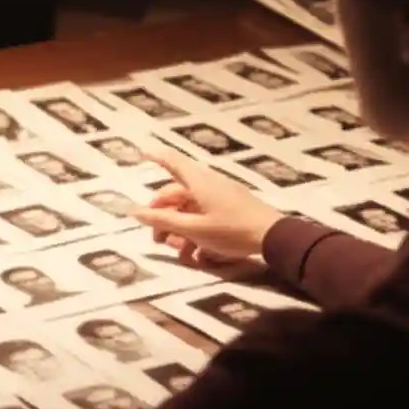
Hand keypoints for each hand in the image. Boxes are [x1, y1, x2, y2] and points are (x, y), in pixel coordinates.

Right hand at [132, 149, 285, 264]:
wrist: (273, 237)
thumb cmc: (231, 230)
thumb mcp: (194, 229)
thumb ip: (164, 221)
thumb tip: (135, 212)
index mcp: (198, 182)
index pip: (173, 162)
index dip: (157, 157)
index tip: (142, 154)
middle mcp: (208, 184)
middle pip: (177, 194)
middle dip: (163, 216)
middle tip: (156, 239)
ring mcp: (221, 196)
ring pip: (191, 209)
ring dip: (180, 230)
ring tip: (179, 252)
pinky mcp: (231, 208)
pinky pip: (206, 216)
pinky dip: (197, 232)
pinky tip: (198, 255)